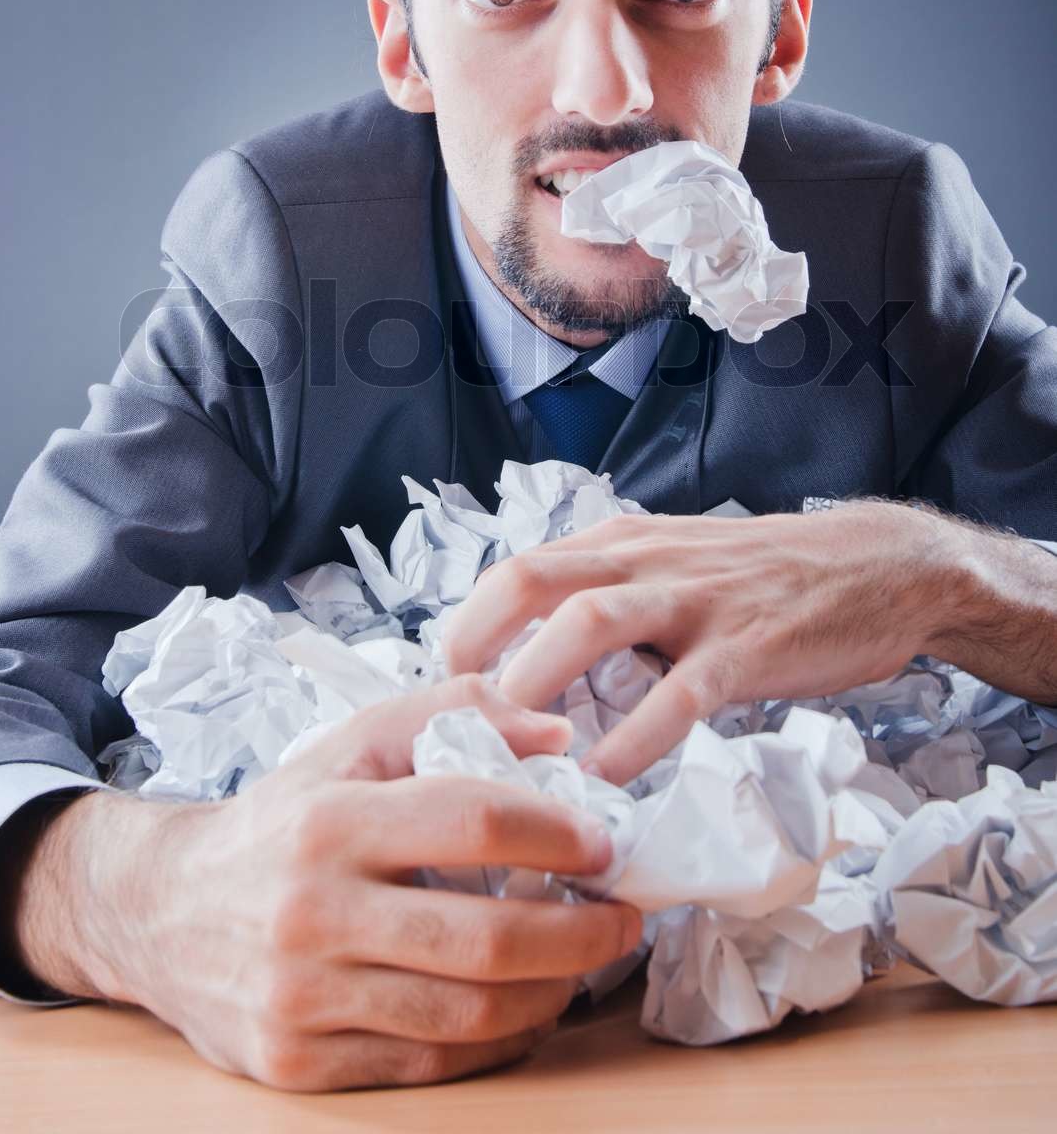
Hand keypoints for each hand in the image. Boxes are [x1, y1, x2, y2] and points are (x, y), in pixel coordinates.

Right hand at [10, 677, 641, 1090]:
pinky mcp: (297, 1065)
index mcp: (328, 821)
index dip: (556, 829)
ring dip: (552, 992)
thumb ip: (451, 713)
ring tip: (584, 961)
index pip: (471, 820)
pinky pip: (428, 1062)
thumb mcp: (350, 743)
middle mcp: (310, 912)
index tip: (602, 839)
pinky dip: (496, 1040)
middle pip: (483, 938)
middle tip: (622, 917)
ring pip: (466, 1013)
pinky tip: (527, 1006)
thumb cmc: (282, 820)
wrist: (161, 910)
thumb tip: (556, 734)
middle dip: (579, 932)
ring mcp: (301, 999)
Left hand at [444, 500, 959, 785]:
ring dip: (538, 682)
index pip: (517, 570)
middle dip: (479, 647)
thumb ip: (614, 603)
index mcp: (621, 543)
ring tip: (508, 750)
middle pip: (533, 580)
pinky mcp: (745, 647)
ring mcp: (695, 600)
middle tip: (452, 722)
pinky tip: (607, 780)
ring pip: (592, 620)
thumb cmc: (764, 581)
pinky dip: (636, 737)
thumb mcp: (675, 568)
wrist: (877, 568)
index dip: (468, 628)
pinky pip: (679, 692)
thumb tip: (541, 673)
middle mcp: (645, 560)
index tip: (446, 693)